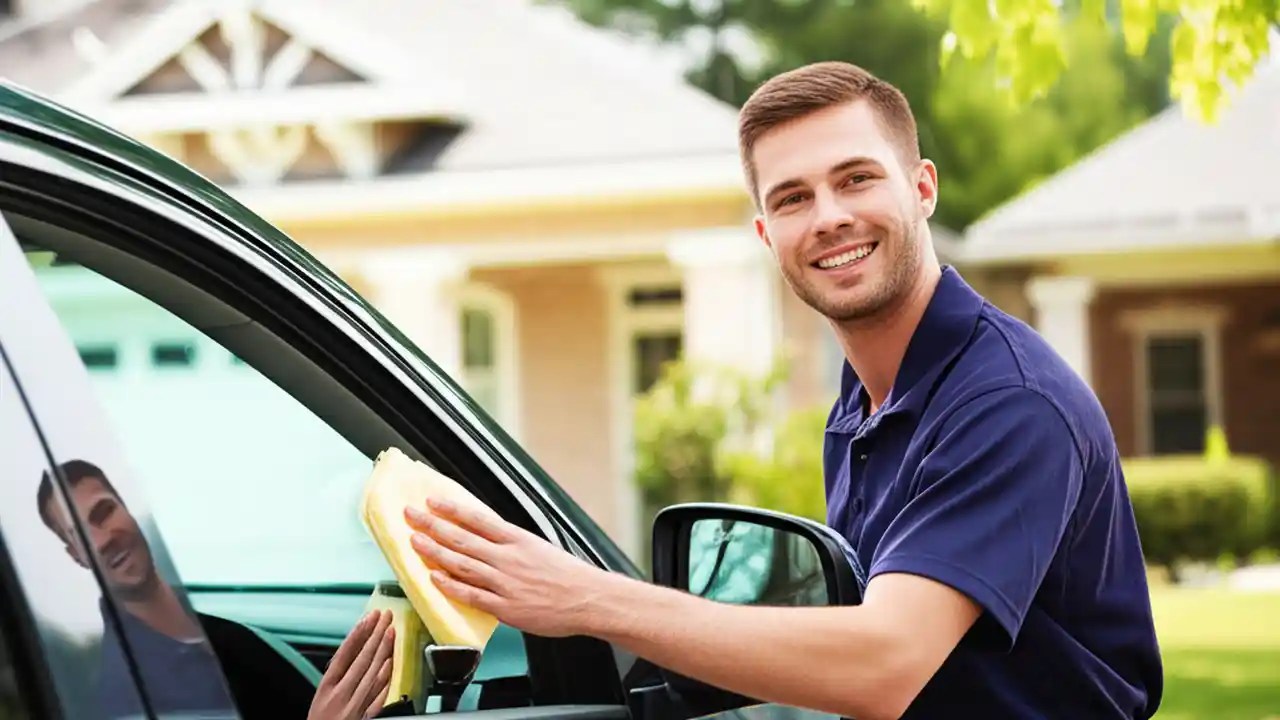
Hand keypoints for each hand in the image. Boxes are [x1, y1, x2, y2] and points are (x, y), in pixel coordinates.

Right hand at [307, 609, 394, 719]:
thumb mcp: (322, 695)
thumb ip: (338, 675)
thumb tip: (355, 650)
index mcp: (326, 687)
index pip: (345, 653)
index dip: (359, 633)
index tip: (370, 616)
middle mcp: (341, 694)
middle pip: (362, 659)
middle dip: (375, 635)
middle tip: (385, 615)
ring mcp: (355, 705)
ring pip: (372, 673)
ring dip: (383, 650)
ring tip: (391, 630)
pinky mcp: (365, 717)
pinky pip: (377, 694)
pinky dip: (385, 677)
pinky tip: (391, 663)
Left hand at [404, 498, 614, 637]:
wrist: (588, 598)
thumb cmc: (568, 575)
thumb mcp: (540, 547)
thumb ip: (512, 542)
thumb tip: (486, 534)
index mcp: (518, 539)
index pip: (477, 518)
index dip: (451, 509)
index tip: (431, 501)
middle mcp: (508, 557)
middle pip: (461, 538)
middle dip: (432, 525)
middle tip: (410, 516)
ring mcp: (504, 582)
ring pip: (461, 564)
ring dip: (434, 551)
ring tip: (414, 542)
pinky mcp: (504, 606)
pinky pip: (470, 594)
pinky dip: (449, 585)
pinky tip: (433, 577)